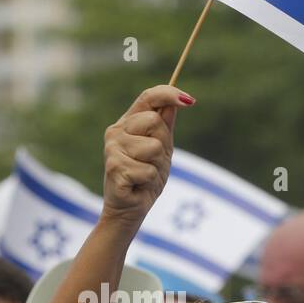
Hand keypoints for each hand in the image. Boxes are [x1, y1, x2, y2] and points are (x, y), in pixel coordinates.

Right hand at [102, 85, 192, 224]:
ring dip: (156, 166)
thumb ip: (165, 125)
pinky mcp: (114, 168)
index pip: (148, 97)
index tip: (190, 101)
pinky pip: (148, 170)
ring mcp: (113, 149)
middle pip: (153, 121)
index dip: (169, 94)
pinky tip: (137, 185)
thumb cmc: (145, 177)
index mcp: (128, 123)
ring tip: (144, 174)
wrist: (129, 208)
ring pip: (153, 147)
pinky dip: (149, 181)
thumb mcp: (161, 149)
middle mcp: (116, 131)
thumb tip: (177, 101)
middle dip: (161, 144)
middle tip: (152, 162)